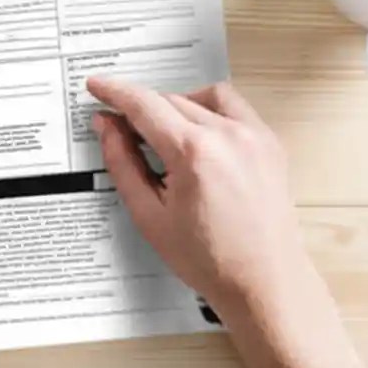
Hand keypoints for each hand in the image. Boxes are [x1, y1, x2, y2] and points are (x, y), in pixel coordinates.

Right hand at [87, 76, 299, 305]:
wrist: (264, 281)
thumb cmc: (210, 259)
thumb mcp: (149, 215)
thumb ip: (123, 163)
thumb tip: (106, 127)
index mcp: (194, 153)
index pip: (144, 105)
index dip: (115, 92)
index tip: (98, 86)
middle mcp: (228, 136)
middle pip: (170, 100)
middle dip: (142, 109)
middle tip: (124, 131)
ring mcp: (254, 135)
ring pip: (203, 97)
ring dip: (177, 105)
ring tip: (165, 135)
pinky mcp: (270, 142)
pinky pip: (234, 108)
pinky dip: (211, 111)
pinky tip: (199, 137)